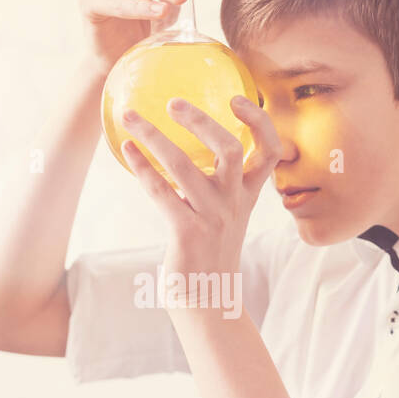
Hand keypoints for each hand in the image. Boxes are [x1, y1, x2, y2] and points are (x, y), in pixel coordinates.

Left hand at [120, 95, 281, 318]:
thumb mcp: (225, 213)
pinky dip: (142, 166)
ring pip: (184, 167)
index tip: (237, 98)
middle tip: (172, 102)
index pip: (271, 152)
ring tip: (130, 117)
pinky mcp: (188, 233)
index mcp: (247, 195)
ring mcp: (212, 218)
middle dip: (200, 120)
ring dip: (154, 137)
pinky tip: (128, 150)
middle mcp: (235, 203)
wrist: (207, 298)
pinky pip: (161, 191)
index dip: (259, 121)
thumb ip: (218, 183)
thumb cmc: (210, 250)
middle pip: (229, 149)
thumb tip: (186, 144)